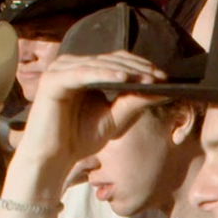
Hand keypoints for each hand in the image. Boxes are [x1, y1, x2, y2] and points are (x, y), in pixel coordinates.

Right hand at [16, 51, 167, 168]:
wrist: (53, 158)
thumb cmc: (79, 139)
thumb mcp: (115, 118)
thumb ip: (134, 102)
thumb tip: (162, 90)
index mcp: (85, 72)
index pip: (117, 62)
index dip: (141, 67)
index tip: (164, 77)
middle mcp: (72, 65)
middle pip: (110, 59)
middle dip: (138, 68)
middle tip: (161, 76)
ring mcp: (60, 70)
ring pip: (99, 64)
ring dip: (125, 70)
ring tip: (148, 77)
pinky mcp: (53, 79)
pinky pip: (84, 73)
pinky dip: (104, 74)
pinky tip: (124, 78)